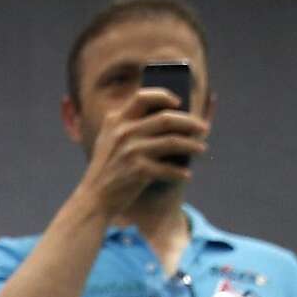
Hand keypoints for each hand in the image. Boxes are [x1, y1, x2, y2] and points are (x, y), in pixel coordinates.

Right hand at [76, 87, 208, 219]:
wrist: (93, 200)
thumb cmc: (107, 170)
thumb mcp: (109, 141)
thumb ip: (128, 125)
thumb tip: (170, 117)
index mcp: (116, 120)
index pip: (144, 97)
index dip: (164, 96)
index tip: (179, 102)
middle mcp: (124, 132)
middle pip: (166, 118)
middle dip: (190, 122)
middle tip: (203, 128)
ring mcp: (131, 151)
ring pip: (173, 142)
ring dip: (192, 145)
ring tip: (202, 149)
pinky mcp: (138, 171)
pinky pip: (169, 168)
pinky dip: (180, 172)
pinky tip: (186, 174)